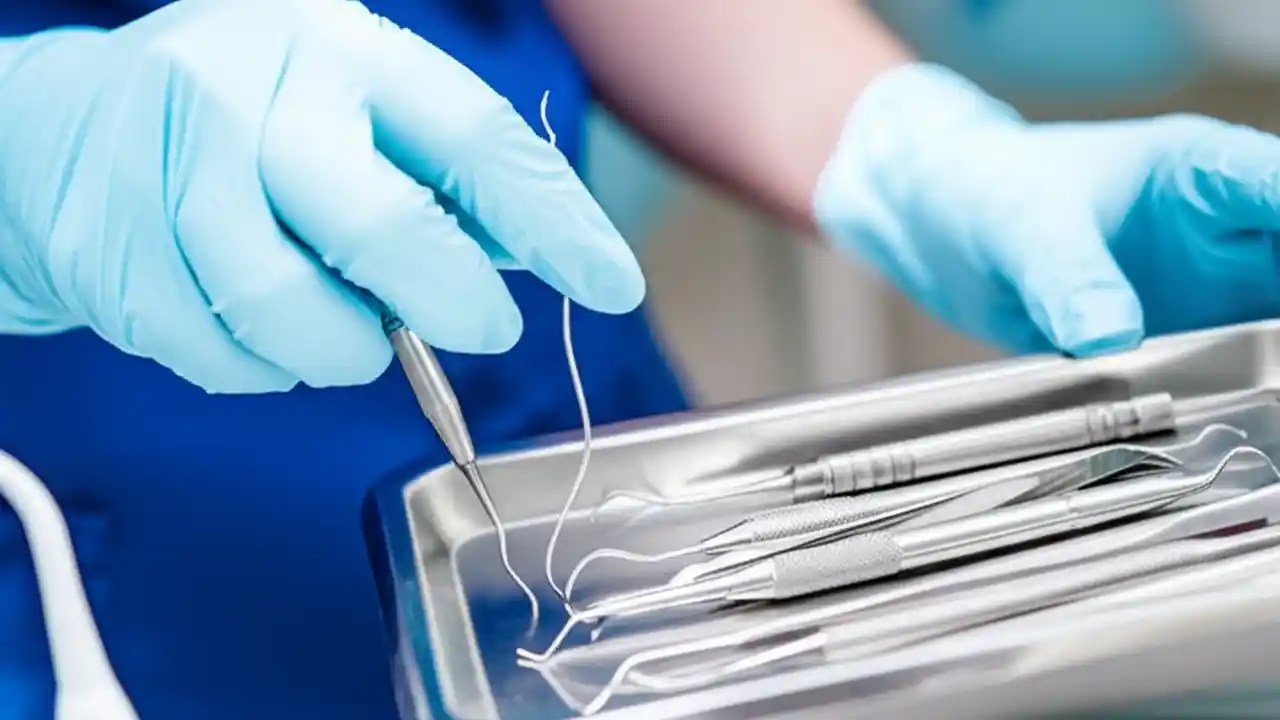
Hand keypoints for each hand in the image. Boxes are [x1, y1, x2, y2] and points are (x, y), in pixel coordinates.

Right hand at [0, 0, 641, 391]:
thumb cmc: (243, 127)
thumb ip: (437, 176)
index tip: (613, 286)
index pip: (476, 139)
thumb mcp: (347, 110)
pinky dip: (268, 368)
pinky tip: (259, 325)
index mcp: (340, 48)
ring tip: (345, 326)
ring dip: (346, 350)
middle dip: (453, 302)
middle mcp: (253, 93)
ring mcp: (172, 171)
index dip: (555, 223)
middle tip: (484, 328)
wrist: (56, 134)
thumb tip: (533, 254)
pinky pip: (228, 359)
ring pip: (297, 315)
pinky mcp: (116, 253)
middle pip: (382, 229)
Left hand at [815, 63, 1279, 355]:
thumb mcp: (1024, 226)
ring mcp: (1207, 288)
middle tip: (1274, 362)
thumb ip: (1069, 278)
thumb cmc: (985, 189)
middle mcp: (1221, 230)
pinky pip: (1229, 369)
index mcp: (1198, 170)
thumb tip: (1110, 338)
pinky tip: (1239, 417)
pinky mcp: (1179, 339)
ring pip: (1274, 327)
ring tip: (1260, 395)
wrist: (938, 221)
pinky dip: (1238, 392)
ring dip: (1270, 360)